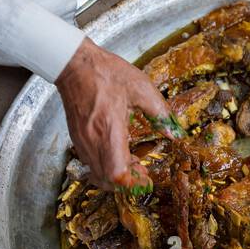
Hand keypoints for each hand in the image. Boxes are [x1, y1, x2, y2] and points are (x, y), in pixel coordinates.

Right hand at [55, 38, 176, 190]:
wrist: (75, 64)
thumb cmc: (107, 74)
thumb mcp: (141, 88)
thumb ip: (160, 112)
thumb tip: (174, 132)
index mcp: (110, 129)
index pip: (116, 173)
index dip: (132, 183)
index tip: (146, 180)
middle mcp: (92, 140)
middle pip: (106, 179)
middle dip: (126, 183)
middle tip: (143, 173)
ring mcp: (81, 140)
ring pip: (96, 172)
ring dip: (115, 175)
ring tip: (133, 163)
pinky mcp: (76, 136)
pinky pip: (90, 161)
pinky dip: (105, 165)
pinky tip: (118, 152)